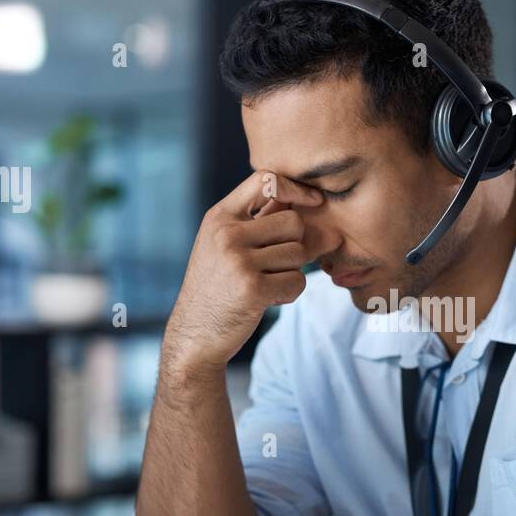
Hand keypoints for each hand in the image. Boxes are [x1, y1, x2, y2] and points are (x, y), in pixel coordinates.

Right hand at [161, 171, 322, 382]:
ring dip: (292, 272)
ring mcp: (238, 261)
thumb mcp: (228, 247)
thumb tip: (320, 208)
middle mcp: (227, 234)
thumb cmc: (219, 287)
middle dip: (295, 245)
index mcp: (219, 217)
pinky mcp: (252, 289)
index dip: (296, 188)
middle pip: (293, 222)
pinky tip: (270, 299)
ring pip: (299, 253)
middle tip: (275, 266)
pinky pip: (298, 280)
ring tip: (268, 283)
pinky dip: (291, 293)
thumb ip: (263, 224)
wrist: (195, 334)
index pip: (265, 180)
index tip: (314, 201)